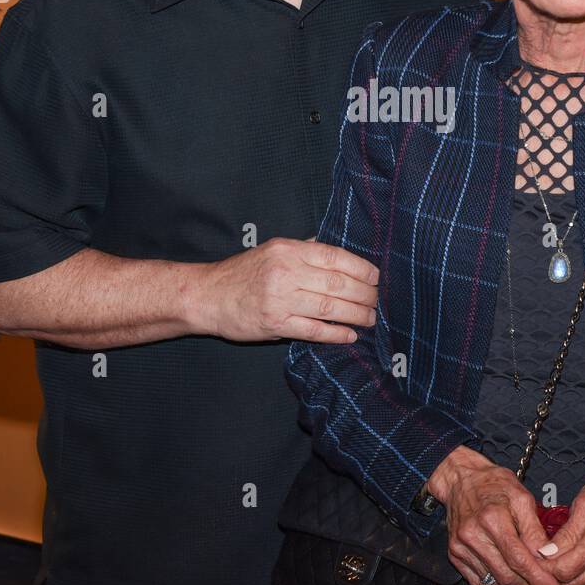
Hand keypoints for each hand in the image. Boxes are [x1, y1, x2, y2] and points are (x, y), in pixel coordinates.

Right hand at [200, 238, 377, 343]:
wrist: (206, 296)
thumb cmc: (242, 273)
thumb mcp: (271, 250)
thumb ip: (303, 249)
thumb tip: (334, 248)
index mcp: (288, 250)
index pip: (335, 256)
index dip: (361, 268)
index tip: (376, 277)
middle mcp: (286, 272)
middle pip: (337, 283)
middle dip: (364, 293)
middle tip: (377, 300)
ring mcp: (280, 299)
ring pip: (330, 307)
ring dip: (356, 314)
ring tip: (370, 318)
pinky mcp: (275, 324)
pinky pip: (313, 330)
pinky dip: (336, 334)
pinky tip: (350, 335)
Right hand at [427, 446, 563, 584]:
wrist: (461, 479)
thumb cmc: (495, 484)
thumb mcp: (522, 497)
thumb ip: (534, 529)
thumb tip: (548, 558)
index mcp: (492, 518)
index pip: (519, 559)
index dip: (539, 579)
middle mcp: (473, 535)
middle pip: (506, 575)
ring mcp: (460, 547)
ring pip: (494, 582)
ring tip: (531, 580)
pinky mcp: (454, 554)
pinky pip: (480, 582)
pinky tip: (509, 575)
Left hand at [545, 470, 584, 584]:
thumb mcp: (583, 503)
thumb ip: (566, 532)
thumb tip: (545, 554)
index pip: (563, 568)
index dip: (543, 564)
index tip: (534, 556)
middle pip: (571, 583)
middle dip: (552, 574)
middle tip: (543, 561)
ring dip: (566, 582)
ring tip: (559, 563)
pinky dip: (581, 584)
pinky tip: (577, 567)